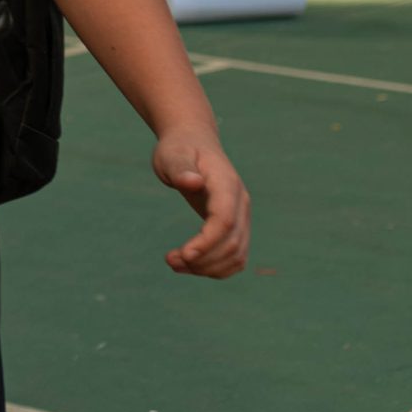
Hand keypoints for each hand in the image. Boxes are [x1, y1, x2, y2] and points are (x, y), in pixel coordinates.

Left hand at [152, 134, 249, 277]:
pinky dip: (216, 268)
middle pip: (232, 243)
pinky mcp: (235, 226)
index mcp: (226, 185)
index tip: (185, 254)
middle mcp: (240, 203)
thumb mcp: (172, 155)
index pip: (225, 220)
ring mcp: (241, 216)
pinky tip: (190, 266)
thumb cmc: (179, 149)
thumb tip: (192, 182)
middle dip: (203, 259)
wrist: (193, 143)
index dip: (207, 241)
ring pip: (237, 255)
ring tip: (174, 264)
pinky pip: (235, 256)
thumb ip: (180, 169)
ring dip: (208, 268)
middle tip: (170, 261)